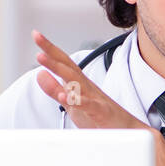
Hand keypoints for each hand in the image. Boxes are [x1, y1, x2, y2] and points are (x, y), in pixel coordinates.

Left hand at [32, 29, 149, 130]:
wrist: (128, 130)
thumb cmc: (100, 117)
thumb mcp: (71, 103)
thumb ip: (55, 89)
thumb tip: (40, 74)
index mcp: (79, 84)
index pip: (63, 63)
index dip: (50, 49)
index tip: (36, 35)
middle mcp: (87, 87)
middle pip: (67, 66)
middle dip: (52, 52)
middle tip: (38, 38)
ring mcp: (95, 98)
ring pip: (76, 81)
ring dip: (59, 69)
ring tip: (43, 59)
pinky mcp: (102, 112)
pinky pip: (89, 105)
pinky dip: (78, 100)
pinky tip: (66, 96)